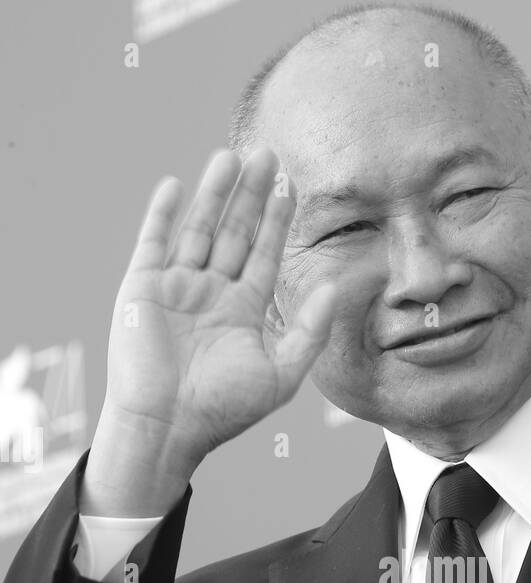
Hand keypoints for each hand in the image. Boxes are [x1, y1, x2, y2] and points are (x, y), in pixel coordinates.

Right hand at [85, 147, 335, 514]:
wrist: (168, 428)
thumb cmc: (224, 410)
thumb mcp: (282, 373)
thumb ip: (310, 330)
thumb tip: (336, 287)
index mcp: (241, 311)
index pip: (263, 255)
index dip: (277, 222)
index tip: (292, 188)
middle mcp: (210, 294)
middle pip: (234, 232)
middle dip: (251, 195)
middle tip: (267, 154)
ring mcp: (175, 288)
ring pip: (199, 229)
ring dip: (213, 193)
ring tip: (230, 156)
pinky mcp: (142, 288)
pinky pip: (154, 243)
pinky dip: (163, 215)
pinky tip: (176, 185)